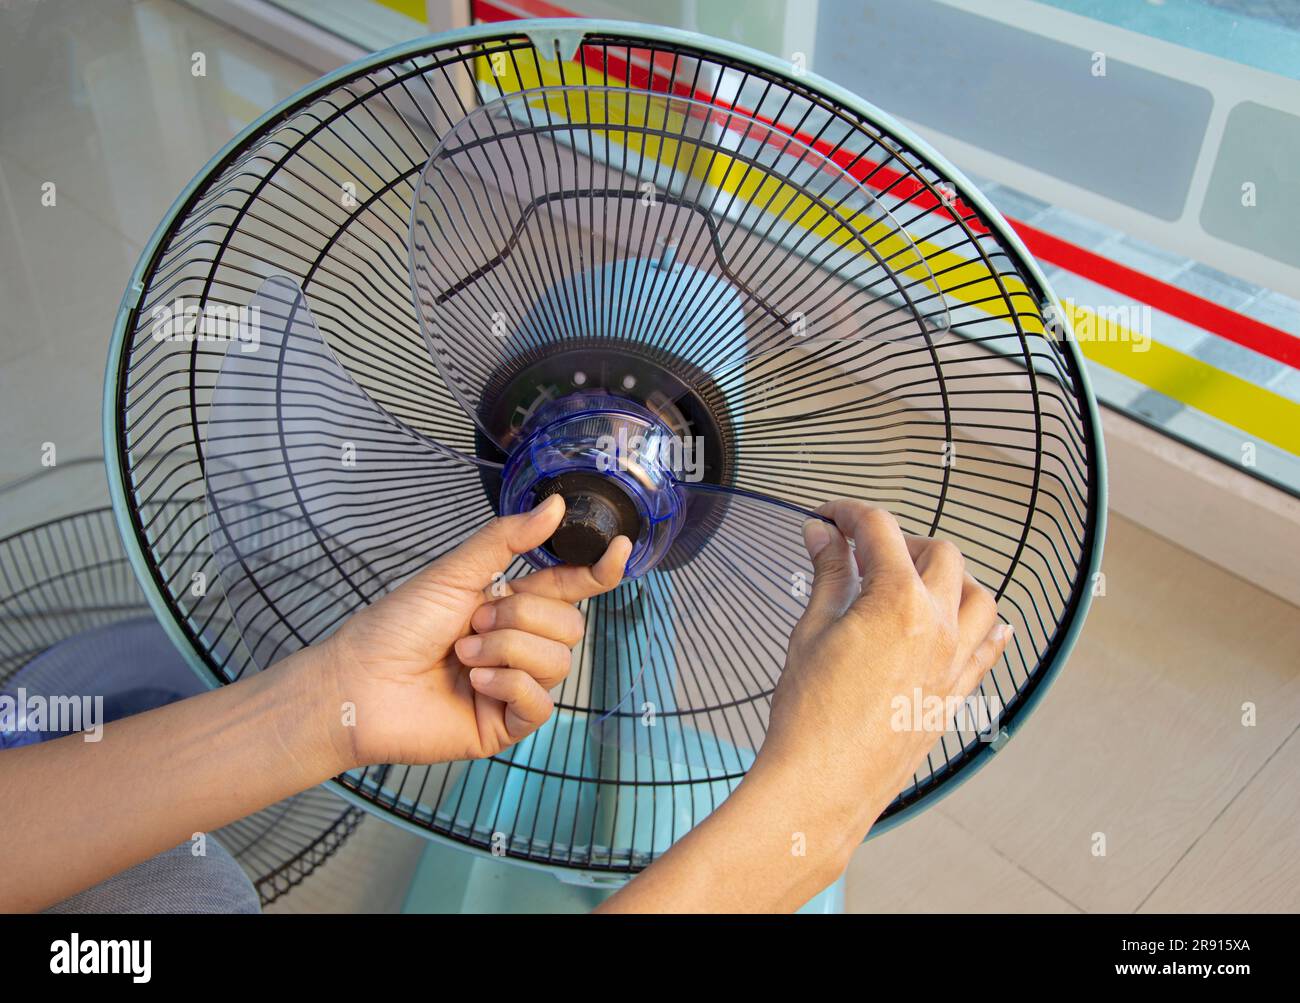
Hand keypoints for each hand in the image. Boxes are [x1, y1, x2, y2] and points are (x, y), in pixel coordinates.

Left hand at [316, 495, 630, 768]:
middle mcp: (519, 646)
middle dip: (522, 617)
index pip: (571, 588)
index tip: (619, 549)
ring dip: (506, 650)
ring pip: (558, 662)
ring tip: (463, 655)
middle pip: (571, 625)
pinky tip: (473, 682)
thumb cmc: (395, 627)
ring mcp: (515, 687)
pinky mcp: (507, 725)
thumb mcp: (454, 572)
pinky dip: (507, 684)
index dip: (598, 571)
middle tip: (474, 623)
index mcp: (510, 606)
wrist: (359, 683)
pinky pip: (541, 701)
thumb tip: (553, 507)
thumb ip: (506, 540)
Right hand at [756, 500, 1012, 863]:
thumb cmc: (810, 717)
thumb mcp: (810, 631)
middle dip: (899, 541)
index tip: (827, 518)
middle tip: (862, 550)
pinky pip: (990, 648)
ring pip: (978, 595)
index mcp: (898, 602)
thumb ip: (826, 574)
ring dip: (948, 577)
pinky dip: (984, 625)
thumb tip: (821, 535)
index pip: (879, 530)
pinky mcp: (956, 695)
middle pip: (938, 552)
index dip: (847, 513)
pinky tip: (968, 620)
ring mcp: (954, 662)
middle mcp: (938, 627)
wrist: (822, 784)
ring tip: (912, 581)